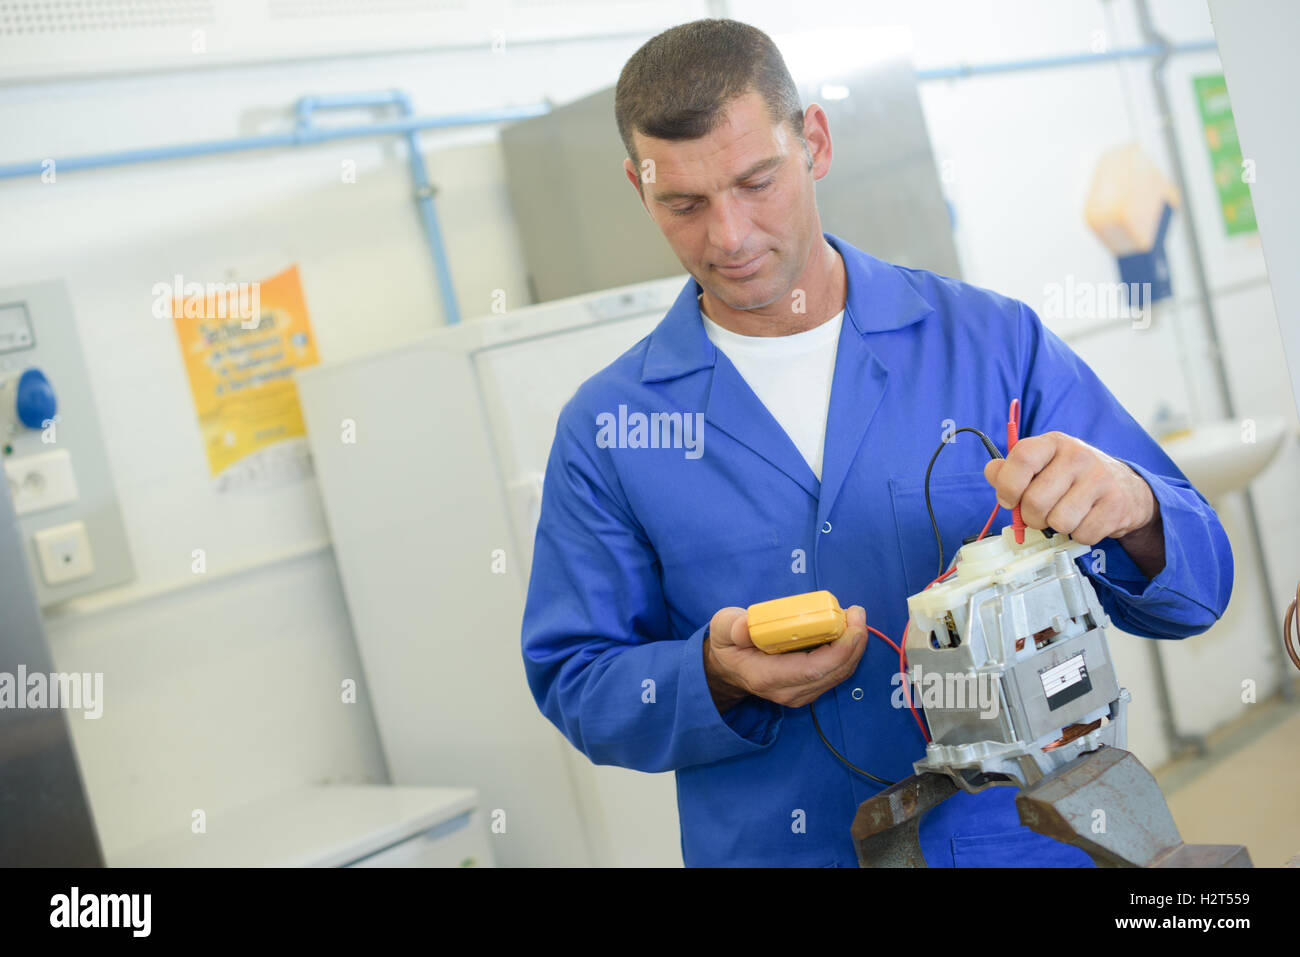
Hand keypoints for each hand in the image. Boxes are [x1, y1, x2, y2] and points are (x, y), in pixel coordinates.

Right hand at [702, 604, 867, 711]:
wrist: (729, 668)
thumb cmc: (729, 645)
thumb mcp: (723, 629)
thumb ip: (732, 626)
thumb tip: (745, 625)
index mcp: (767, 677)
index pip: (813, 669)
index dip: (839, 648)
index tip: (851, 622)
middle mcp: (788, 691)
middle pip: (833, 672)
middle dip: (854, 643)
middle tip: (857, 612)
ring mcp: (801, 693)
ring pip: (840, 674)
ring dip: (854, 647)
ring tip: (854, 617)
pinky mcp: (810, 688)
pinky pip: (837, 673)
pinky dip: (848, 652)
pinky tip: (848, 630)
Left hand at [982, 430, 1158, 546]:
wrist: (1126, 488)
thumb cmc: (1072, 479)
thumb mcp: (1042, 465)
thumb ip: (1010, 470)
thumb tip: (992, 472)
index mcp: (1053, 443)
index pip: (1022, 457)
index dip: (1008, 485)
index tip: (1009, 500)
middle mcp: (1078, 455)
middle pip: (1035, 501)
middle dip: (1032, 517)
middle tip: (1041, 513)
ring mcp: (1100, 478)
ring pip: (1059, 522)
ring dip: (1056, 527)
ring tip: (1065, 514)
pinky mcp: (1116, 504)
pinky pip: (1082, 534)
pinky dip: (1079, 535)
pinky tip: (1086, 520)